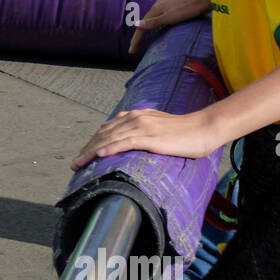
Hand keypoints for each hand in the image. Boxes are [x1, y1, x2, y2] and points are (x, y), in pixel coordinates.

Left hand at [71, 108, 219, 171]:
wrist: (204, 127)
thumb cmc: (184, 132)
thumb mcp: (157, 128)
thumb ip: (142, 133)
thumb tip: (130, 145)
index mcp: (135, 115)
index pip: (107, 129)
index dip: (92, 142)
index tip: (83, 155)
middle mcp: (135, 118)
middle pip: (104, 134)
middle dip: (87, 148)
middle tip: (75, 164)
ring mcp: (143, 126)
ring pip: (110, 138)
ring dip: (92, 151)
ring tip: (80, 163)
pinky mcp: (151, 137)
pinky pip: (126, 142)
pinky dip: (110, 148)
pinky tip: (100, 155)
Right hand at [128, 0, 210, 53]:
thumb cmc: (188, 9)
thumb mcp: (170, 17)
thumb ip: (153, 22)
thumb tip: (136, 25)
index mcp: (156, 8)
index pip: (142, 26)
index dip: (136, 40)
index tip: (131, 51)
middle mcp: (158, 6)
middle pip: (145, 23)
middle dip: (138, 37)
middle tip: (134, 49)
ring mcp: (165, 5)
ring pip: (151, 21)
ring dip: (145, 32)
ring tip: (141, 42)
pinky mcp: (172, 7)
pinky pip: (157, 19)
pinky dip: (153, 27)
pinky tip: (156, 30)